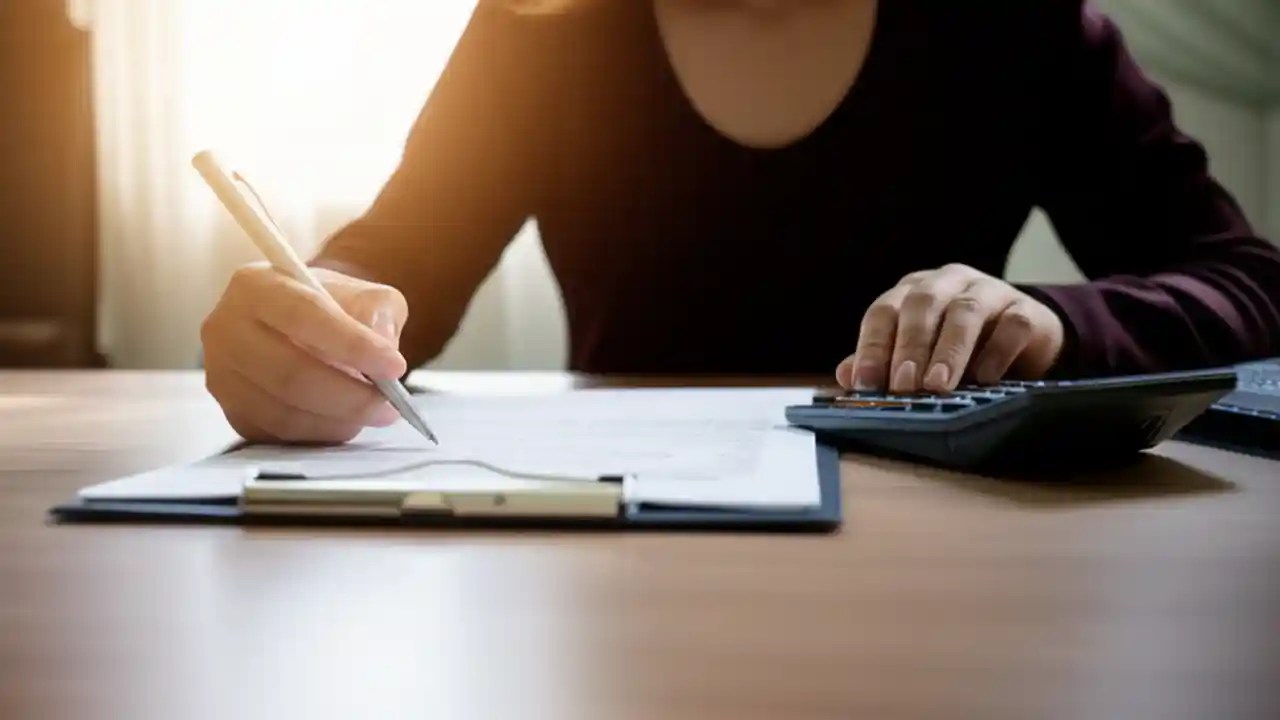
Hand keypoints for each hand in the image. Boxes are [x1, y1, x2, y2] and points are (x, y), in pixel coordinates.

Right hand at [201, 263, 408, 443]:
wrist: (298, 325)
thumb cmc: (331, 307)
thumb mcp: (363, 294)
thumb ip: (379, 314)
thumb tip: (384, 350)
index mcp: (256, 285)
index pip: (303, 316)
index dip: (352, 346)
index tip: (394, 366)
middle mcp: (226, 328)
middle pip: (290, 374)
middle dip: (350, 396)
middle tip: (391, 404)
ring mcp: (221, 375)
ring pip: (284, 412)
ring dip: (339, 420)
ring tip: (374, 412)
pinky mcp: (232, 411)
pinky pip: (278, 435)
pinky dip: (321, 434)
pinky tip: (346, 422)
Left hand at [836, 264, 1063, 393]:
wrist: (1025, 337)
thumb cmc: (958, 346)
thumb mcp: (917, 354)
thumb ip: (882, 362)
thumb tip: (847, 377)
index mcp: (913, 292)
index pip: (884, 311)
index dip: (872, 346)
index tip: (866, 384)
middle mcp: (947, 283)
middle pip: (922, 305)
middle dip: (909, 346)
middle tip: (904, 384)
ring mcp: (989, 291)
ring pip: (965, 311)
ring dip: (949, 350)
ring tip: (938, 386)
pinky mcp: (1026, 310)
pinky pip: (1012, 325)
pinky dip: (996, 351)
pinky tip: (984, 379)